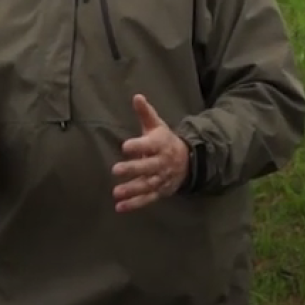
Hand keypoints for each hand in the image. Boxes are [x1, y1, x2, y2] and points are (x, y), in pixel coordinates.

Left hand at [111, 94, 188, 212]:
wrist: (188, 162)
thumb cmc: (164, 141)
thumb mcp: (156, 126)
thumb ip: (145, 113)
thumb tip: (136, 96)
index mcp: (160, 145)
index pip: (149, 145)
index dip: (138, 146)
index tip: (125, 146)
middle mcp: (161, 163)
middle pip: (148, 167)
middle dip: (133, 169)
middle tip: (116, 170)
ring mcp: (161, 179)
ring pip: (147, 185)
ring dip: (132, 190)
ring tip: (116, 193)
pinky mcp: (160, 191)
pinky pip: (147, 199)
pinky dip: (134, 204)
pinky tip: (119, 207)